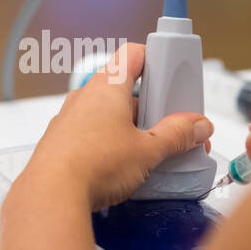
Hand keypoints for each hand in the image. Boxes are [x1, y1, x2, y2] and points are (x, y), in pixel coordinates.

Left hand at [12, 43, 213, 210]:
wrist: (51, 195)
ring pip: (108, 114)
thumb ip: (177, 136)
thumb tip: (199, 126)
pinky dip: (111, 143)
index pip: (133, 54)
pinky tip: (123, 167)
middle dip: (151, 107)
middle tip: (171, 128)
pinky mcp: (61, 142)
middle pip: (125, 89)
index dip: (155, 59)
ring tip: (150, 153)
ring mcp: (70, 119)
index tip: (172, 75)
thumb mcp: (148, 150)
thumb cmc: (95, 163)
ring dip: (131, 128)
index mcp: (107, 86)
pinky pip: (92, 133)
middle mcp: (85, 96)